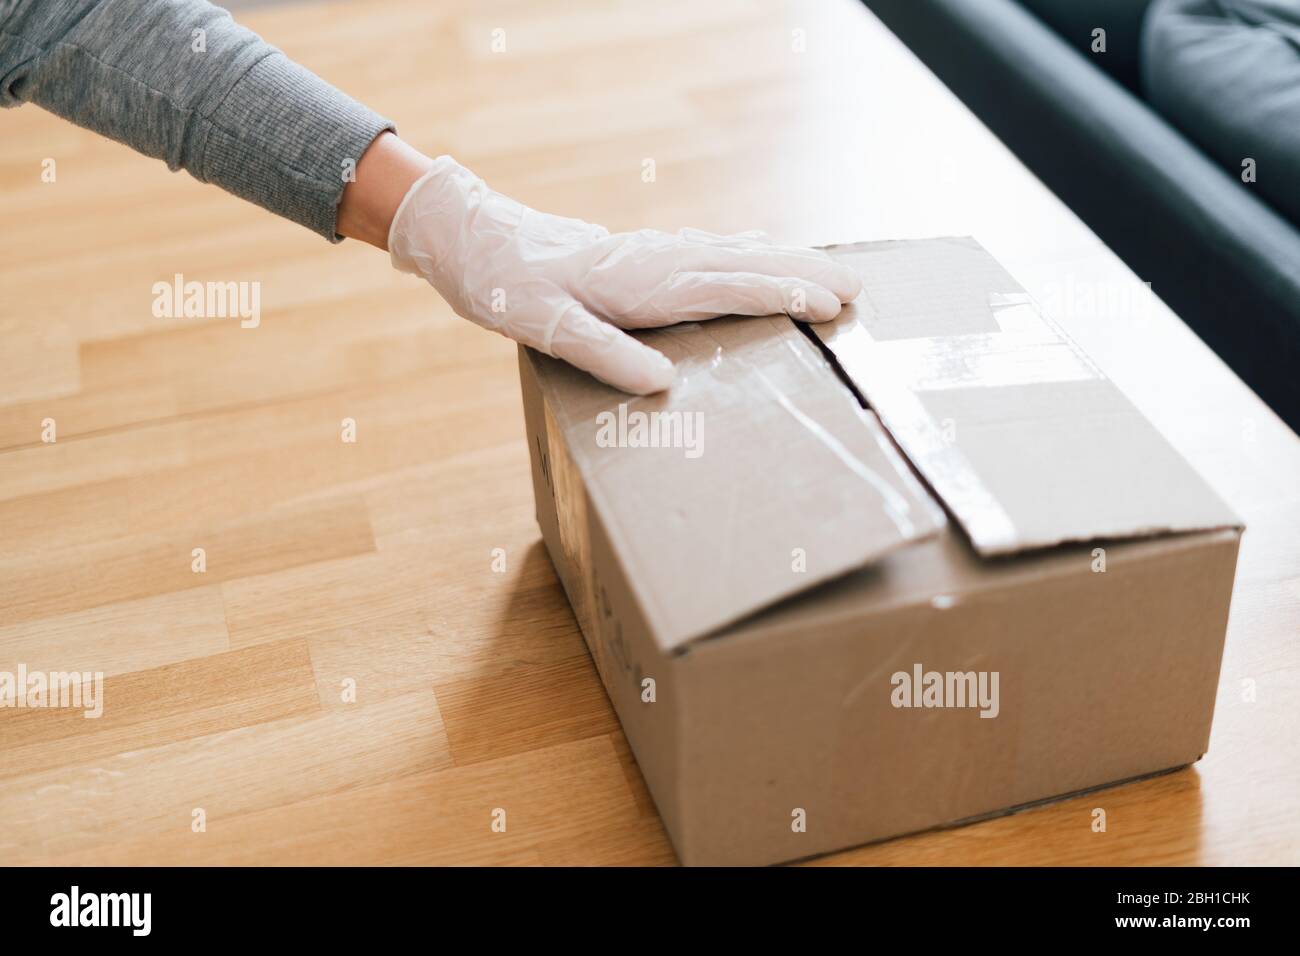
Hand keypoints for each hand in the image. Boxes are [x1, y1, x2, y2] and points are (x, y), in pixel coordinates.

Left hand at [387, 156, 862, 393]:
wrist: (476, 240)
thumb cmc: (508, 286)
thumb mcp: (545, 327)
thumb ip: (604, 353)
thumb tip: (662, 384)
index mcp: (644, 283)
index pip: (730, 287)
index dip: (785, 295)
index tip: (835, 302)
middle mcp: (658, 263)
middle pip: (746, 263)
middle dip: (804, 275)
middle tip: (860, 287)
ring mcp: (653, 256)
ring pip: (733, 255)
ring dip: (784, 263)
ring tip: (831, 273)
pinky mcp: (643, 257)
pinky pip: (711, 254)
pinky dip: (749, 257)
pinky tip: (759, 257)